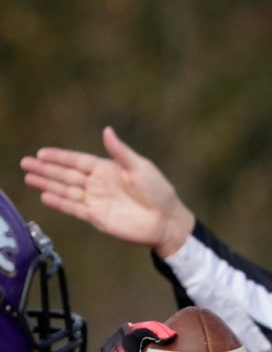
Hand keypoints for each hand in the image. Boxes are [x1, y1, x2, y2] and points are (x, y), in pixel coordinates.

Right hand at [20, 127, 194, 258]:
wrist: (166, 221)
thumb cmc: (159, 192)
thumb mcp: (140, 167)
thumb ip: (120, 152)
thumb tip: (107, 130)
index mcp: (108, 169)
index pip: (78, 160)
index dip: (60, 157)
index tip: (41, 153)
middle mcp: (98, 184)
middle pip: (67, 174)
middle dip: (46, 168)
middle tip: (25, 162)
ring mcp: (96, 201)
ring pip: (66, 190)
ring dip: (47, 184)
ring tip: (29, 177)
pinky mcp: (97, 217)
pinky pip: (74, 208)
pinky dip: (60, 203)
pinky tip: (45, 196)